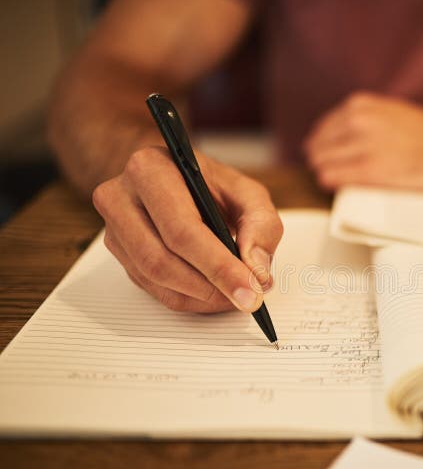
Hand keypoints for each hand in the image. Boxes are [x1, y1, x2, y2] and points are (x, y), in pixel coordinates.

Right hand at [92, 146, 282, 312]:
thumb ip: (261, 225)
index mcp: (151, 170)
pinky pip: (151, 287)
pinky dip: (188, 298)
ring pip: (153, 278)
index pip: (182, 230)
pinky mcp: (118, 252)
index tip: (251, 290)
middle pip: (161, 260)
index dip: (218, 266)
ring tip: (235, 296)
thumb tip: (256, 270)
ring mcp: (114, 227)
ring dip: (199, 297)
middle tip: (247, 299)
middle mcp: (121, 197)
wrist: (177, 180)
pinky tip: (214, 294)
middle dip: (210, 288)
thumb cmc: (212, 185)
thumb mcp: (248, 193)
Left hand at [305, 92, 422, 189]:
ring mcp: (364, 144)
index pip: (321, 130)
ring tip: (348, 181)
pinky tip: (345, 187)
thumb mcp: (388, 112)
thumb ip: (361, 120)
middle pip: (315, 148)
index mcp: (359, 105)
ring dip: (328, 175)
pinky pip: (332, 177)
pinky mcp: (372, 169)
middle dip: (324, 162)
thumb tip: (335, 141)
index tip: (336, 161)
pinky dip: (333, 184)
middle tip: (341, 175)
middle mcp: (357, 120)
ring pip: (319, 163)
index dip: (326, 149)